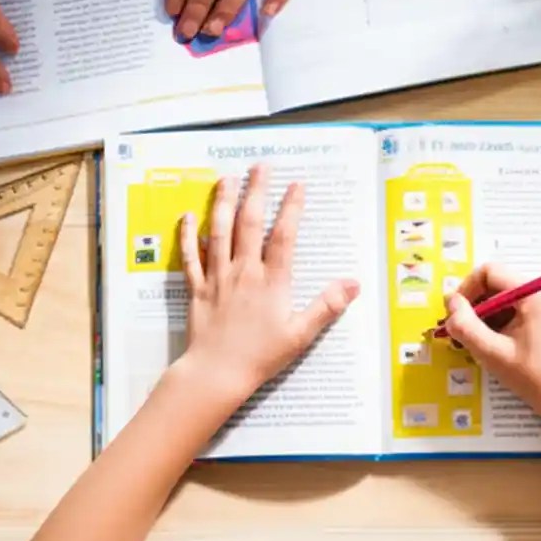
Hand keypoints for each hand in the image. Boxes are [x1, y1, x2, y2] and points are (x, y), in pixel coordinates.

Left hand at [177, 164, 359, 401]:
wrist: (216, 373)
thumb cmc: (260, 356)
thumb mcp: (300, 335)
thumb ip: (326, 306)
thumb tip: (353, 283)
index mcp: (271, 281)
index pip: (283, 235)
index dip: (291, 207)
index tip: (296, 184)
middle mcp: (244, 271)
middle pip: (249, 222)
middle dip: (256, 191)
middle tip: (260, 166)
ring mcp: (217, 277)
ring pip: (219, 231)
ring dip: (223, 202)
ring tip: (227, 178)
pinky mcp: (197, 288)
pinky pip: (190, 256)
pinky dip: (188, 234)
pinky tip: (188, 215)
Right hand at [442, 265, 540, 417]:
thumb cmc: (533, 378)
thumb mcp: (491, 352)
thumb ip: (465, 325)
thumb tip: (451, 302)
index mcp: (535, 293)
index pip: (490, 272)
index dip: (467, 289)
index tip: (456, 313)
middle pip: (499, 282)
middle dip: (477, 304)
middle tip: (464, 329)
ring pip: (508, 294)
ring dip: (489, 313)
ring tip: (481, 339)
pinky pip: (521, 304)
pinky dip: (504, 317)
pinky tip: (498, 340)